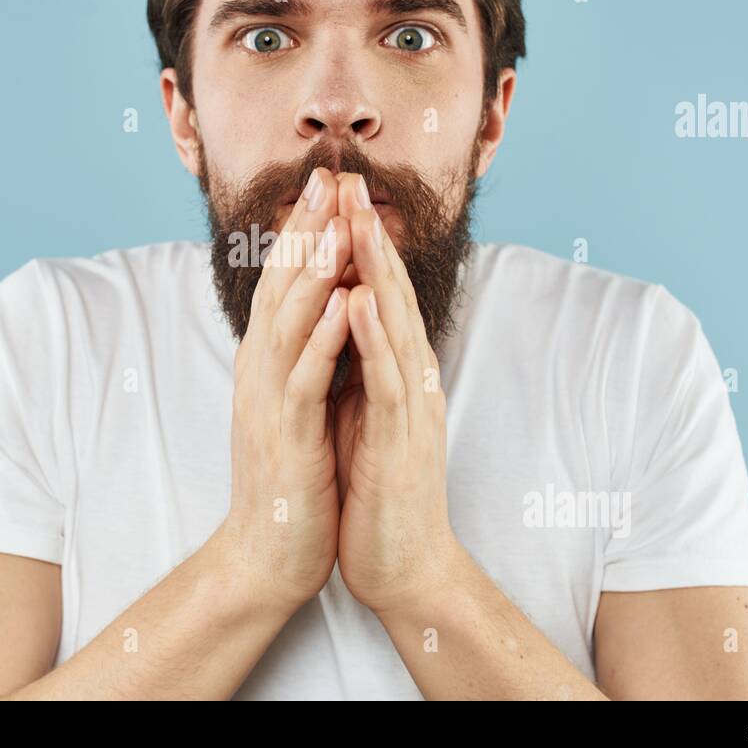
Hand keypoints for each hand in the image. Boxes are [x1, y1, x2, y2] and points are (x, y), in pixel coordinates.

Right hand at [220, 166, 353, 613]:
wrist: (266, 552)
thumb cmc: (291, 478)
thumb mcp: (295, 404)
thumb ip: (304, 356)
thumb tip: (325, 309)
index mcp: (267, 362)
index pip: (284, 282)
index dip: (304, 232)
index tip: (327, 186)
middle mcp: (260, 370)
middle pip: (280, 286)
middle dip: (305, 231)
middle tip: (326, 179)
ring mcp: (268, 400)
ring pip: (289, 322)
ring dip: (313, 271)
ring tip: (335, 223)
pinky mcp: (285, 434)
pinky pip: (304, 377)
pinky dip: (321, 337)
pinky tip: (339, 304)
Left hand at [330, 172, 461, 617]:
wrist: (405, 566)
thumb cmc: (379, 492)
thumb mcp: (364, 416)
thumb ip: (360, 369)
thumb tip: (339, 324)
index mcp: (397, 374)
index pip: (378, 295)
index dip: (358, 244)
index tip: (335, 196)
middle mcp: (411, 379)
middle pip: (390, 295)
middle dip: (369, 237)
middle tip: (350, 181)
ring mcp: (412, 408)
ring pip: (395, 326)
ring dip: (376, 270)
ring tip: (358, 219)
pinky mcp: (403, 440)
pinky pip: (386, 381)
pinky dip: (374, 338)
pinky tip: (359, 301)